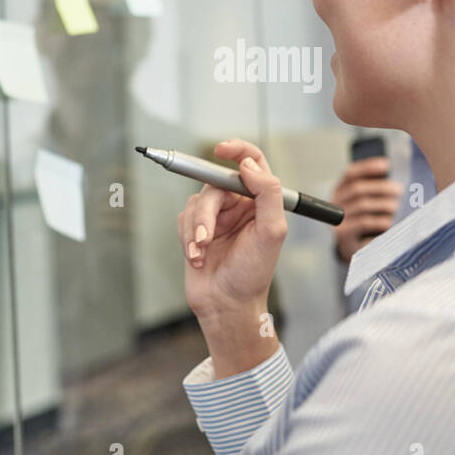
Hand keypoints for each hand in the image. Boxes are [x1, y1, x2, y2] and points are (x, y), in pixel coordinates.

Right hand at [177, 139, 286, 376]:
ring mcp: (216, 216)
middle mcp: (238, 204)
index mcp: (260, 201)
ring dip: (196, 230)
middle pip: (214, 184)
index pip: (251, 162)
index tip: (221, 149)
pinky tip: (197, 259)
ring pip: (196, 202)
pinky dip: (187, 239)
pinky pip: (183, 218)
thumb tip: (248, 165)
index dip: (237, 150)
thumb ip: (268, 194)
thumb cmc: (253, 273)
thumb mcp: (271, 233)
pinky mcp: (194, 229)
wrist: (226, 305)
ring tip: (202, 254)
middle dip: (206, 212)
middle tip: (206, 237)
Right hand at [330, 157, 403, 262]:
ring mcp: (337, 218)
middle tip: (399, 190)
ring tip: (397, 207)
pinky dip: (380, 220)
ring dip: (384, 204)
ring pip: (362, 205)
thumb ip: (374, 192)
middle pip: (358, 188)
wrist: (351, 249)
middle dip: (381, 187)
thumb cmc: (363, 223)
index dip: (368, 167)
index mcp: (340, 190)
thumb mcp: (365, 205)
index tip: (387, 164)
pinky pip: (364, 222)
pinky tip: (390, 222)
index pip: (350, 173)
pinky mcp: (343, 234)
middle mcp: (334, 202)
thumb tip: (396, 182)